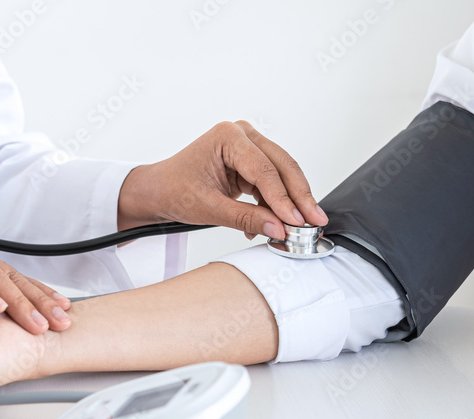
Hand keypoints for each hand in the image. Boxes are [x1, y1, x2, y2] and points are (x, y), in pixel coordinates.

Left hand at [117, 121, 327, 240]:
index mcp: (228, 136)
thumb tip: (278, 228)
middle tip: (314, 222)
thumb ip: (246, 218)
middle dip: (299, 198)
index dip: (283, 199)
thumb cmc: (174, 190)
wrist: (159, 190)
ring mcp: (249, 147)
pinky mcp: (251, 163)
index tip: (296, 222)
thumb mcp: (208, 208)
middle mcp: (242, 135)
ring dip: (291, 203)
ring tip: (301, 228)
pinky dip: (276, 205)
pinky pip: (273, 184)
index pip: (264, 170)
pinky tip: (276, 224)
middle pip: (282, 167)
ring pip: (282, 175)